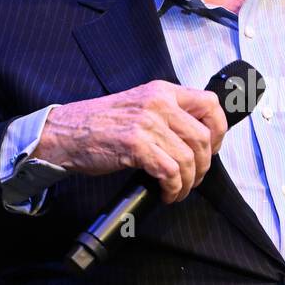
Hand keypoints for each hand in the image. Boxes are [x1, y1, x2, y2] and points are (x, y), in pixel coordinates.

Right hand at [31, 80, 227, 203]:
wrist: (65, 133)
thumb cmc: (100, 124)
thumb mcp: (139, 106)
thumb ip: (167, 114)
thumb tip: (197, 139)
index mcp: (162, 91)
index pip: (210, 103)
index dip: (219, 130)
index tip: (213, 148)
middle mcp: (158, 102)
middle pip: (203, 136)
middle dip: (205, 165)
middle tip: (195, 178)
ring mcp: (147, 123)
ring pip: (189, 158)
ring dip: (189, 182)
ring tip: (178, 190)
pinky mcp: (135, 145)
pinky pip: (170, 171)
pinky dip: (173, 188)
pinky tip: (166, 193)